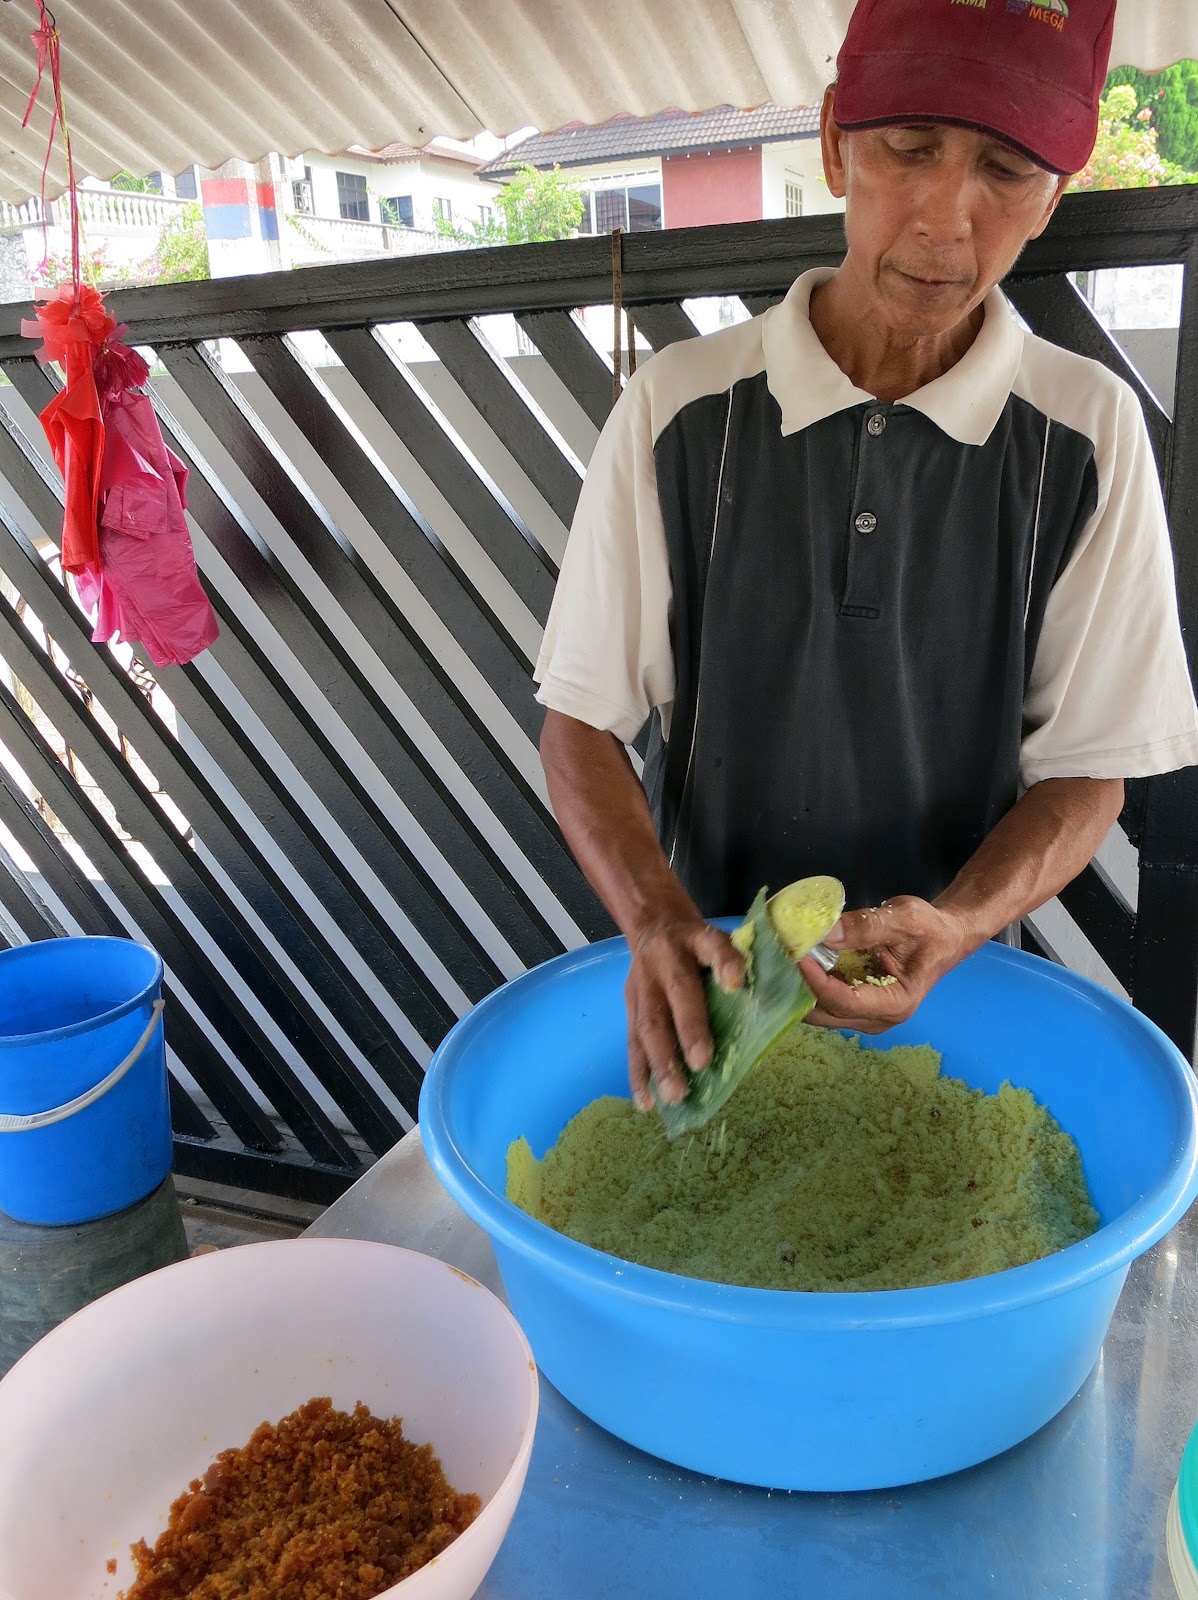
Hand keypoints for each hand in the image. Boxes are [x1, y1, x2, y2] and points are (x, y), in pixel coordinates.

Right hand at [625, 913, 744, 1110]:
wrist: (654, 925)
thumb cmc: (699, 944)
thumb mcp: (721, 939)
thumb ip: (742, 965)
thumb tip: (782, 1005)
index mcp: (697, 940)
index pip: (713, 947)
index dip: (725, 962)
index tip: (736, 981)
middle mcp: (667, 961)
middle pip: (677, 993)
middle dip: (688, 1029)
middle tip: (700, 1064)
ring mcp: (643, 985)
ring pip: (648, 1024)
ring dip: (661, 1062)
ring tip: (674, 1095)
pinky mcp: (629, 1007)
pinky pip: (632, 1043)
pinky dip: (639, 1075)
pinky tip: (648, 1101)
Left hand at [797, 896, 973, 1033]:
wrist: (943, 938)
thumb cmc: (930, 930)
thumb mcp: (905, 919)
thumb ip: (867, 926)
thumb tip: (826, 932)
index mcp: (896, 1003)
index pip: (845, 1001)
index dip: (816, 981)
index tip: (797, 956)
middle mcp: (877, 1018)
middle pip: (826, 1013)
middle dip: (800, 987)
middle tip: (782, 953)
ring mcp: (863, 1015)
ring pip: (819, 1011)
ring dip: (800, 986)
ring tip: (785, 955)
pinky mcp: (854, 1005)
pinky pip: (822, 1001)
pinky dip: (807, 984)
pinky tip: (796, 960)